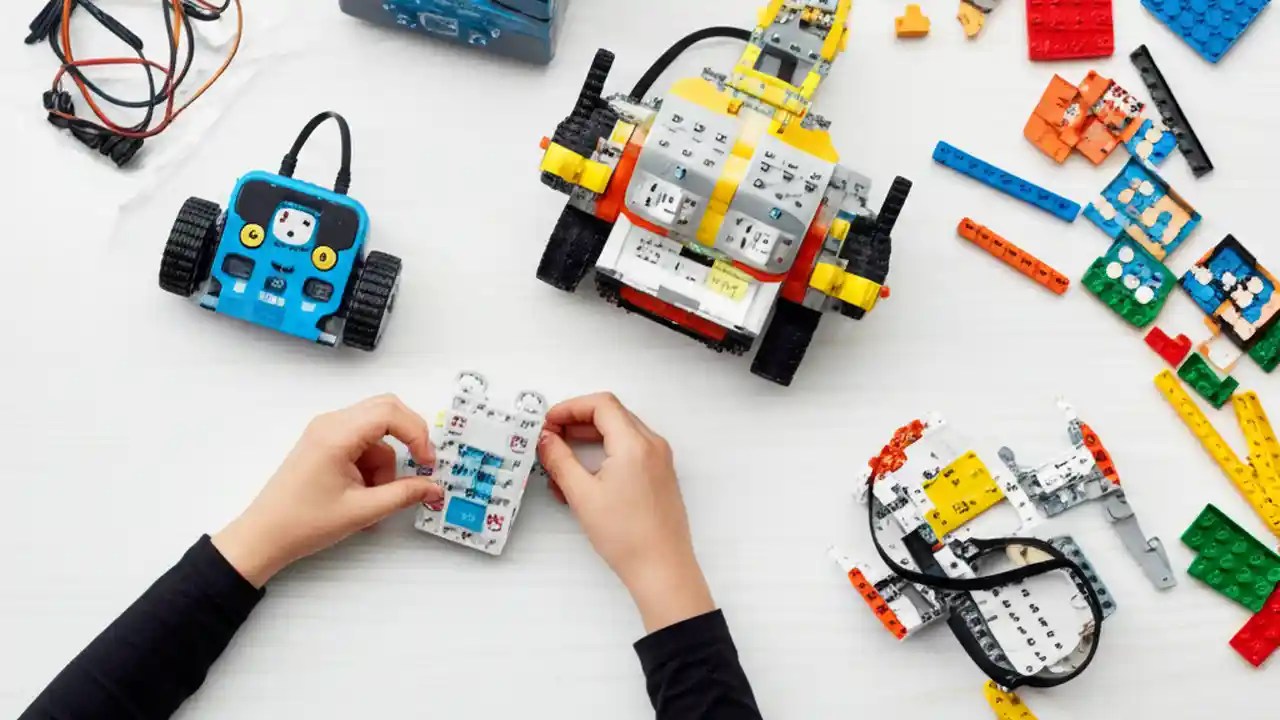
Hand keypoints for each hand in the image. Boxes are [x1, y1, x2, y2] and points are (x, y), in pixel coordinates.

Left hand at [212, 394, 441, 587]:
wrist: (265, 536)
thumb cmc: (303, 522)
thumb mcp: (362, 511)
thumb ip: (404, 494)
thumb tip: (434, 487)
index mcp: (336, 434)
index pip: (390, 413)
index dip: (417, 434)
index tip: (427, 462)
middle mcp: (330, 424)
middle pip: (385, 411)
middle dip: (408, 439)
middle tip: (420, 466)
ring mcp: (326, 432)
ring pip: (376, 432)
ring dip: (386, 461)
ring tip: (374, 496)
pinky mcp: (325, 444)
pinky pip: (362, 443)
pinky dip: (372, 465)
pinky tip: (363, 492)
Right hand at [537, 393, 714, 632]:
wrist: (662, 569)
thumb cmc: (627, 536)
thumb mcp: (582, 495)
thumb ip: (560, 460)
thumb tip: (545, 440)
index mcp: (635, 444)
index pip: (601, 405)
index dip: (570, 408)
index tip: (549, 422)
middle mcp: (652, 445)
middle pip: (611, 414)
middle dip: (577, 422)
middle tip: (551, 438)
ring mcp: (660, 460)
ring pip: (620, 433)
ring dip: (590, 439)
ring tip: (561, 461)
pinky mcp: (660, 475)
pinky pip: (631, 451)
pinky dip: (606, 454)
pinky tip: (583, 477)